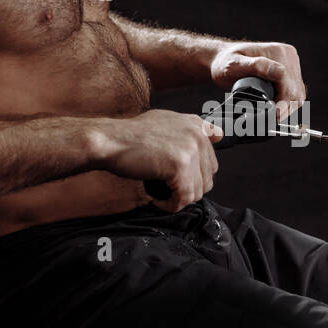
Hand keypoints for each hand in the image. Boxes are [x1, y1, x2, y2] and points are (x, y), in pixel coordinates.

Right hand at [99, 109, 222, 212]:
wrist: (109, 140)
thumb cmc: (130, 136)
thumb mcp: (165, 122)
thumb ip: (190, 130)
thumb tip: (218, 134)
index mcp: (196, 125)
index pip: (212, 161)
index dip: (196, 176)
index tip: (181, 179)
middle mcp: (197, 134)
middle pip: (207, 178)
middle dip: (187, 189)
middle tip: (167, 189)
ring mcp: (190, 149)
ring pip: (198, 191)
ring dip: (179, 198)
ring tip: (161, 193)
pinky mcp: (180, 166)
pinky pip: (185, 197)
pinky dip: (171, 205)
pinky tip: (158, 199)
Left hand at [209, 41, 305, 127]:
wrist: (223, 60)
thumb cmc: (226, 61)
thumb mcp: (236, 63)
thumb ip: (256, 66)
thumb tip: (277, 71)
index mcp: (280, 52)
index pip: (288, 80)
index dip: (284, 99)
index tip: (276, 113)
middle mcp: (289, 58)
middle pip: (296, 89)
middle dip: (286, 106)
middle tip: (273, 119)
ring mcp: (290, 67)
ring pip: (298, 94)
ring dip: (289, 108)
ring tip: (274, 116)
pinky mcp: (289, 77)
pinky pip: (294, 95)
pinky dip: (288, 105)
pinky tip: (277, 111)